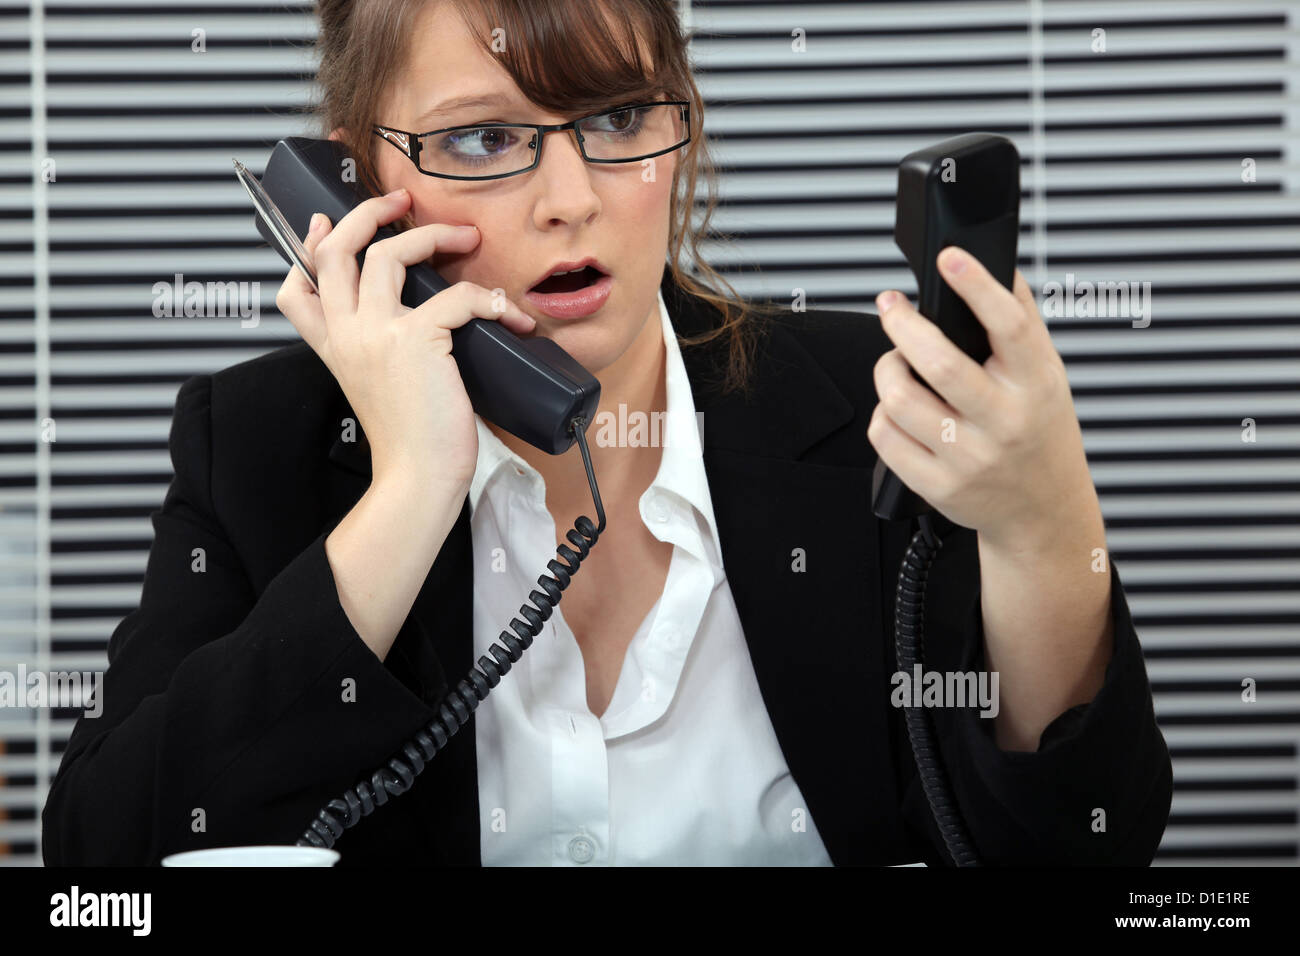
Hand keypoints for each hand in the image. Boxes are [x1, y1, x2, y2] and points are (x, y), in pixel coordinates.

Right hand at [274, 188, 535, 489]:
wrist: (418, 477)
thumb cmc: (412, 439)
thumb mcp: (380, 389)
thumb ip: (382, 352)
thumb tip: (418, 322)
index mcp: (335, 347)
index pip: (295, 288)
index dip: (306, 250)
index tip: (321, 225)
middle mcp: (347, 334)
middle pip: (336, 250)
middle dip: (366, 213)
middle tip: (402, 201)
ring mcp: (377, 333)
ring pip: (389, 254)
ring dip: (434, 235)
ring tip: (466, 238)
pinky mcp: (416, 339)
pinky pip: (456, 296)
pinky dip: (492, 301)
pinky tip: (513, 319)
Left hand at [866, 246, 1097, 548]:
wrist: (1042, 509)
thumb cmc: (1039, 432)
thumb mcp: (1047, 375)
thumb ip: (1022, 321)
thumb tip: (997, 267)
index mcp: (1035, 386)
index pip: (1010, 327)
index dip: (977, 287)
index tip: (949, 259)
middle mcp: (1004, 422)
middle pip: (940, 364)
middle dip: (903, 325)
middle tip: (891, 307)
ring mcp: (970, 458)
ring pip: (902, 400)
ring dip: (886, 370)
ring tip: (894, 362)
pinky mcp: (939, 486)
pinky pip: (887, 438)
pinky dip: (882, 413)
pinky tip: (896, 407)